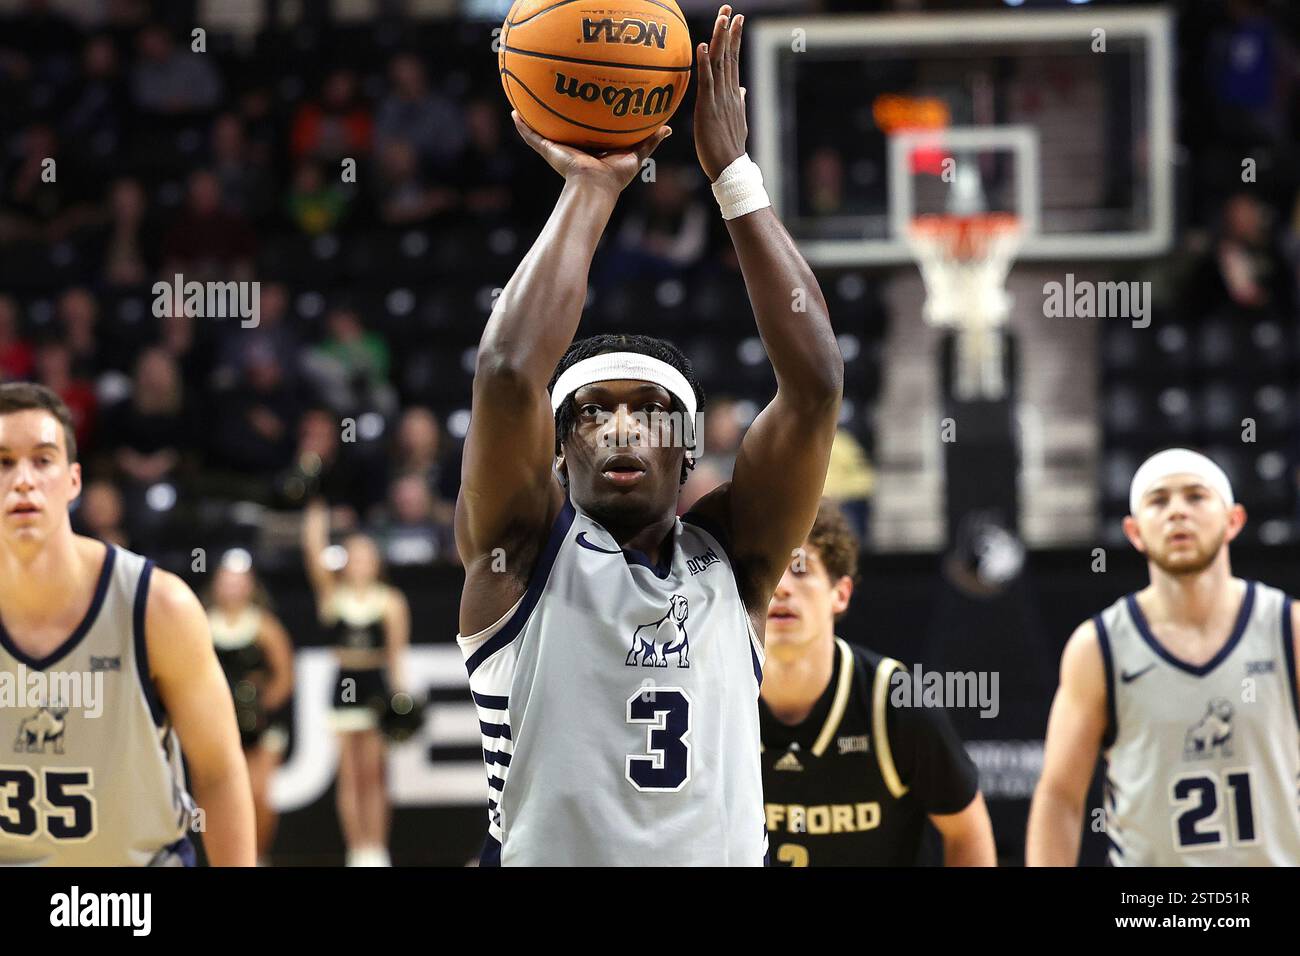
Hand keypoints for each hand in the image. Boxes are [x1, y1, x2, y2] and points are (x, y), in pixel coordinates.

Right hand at [511, 111, 671, 193]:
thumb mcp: (636, 154)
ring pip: (544, 128)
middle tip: (556, 88)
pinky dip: (522, 126)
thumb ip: (650, 141)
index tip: (585, 96)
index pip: (588, 127)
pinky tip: (514, 112)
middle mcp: (573, 146)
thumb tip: (668, 128)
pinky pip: (531, 136)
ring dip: (534, 115)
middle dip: (558, 110)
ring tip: (525, 97)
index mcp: (591, 147)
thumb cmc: (615, 176)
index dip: (586, 112)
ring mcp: (559, 148)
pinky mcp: (548, 149)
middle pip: (564, 124)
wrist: (595, 186)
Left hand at [694, 5, 747, 182]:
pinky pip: (706, 81)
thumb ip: (739, 103)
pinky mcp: (709, 108)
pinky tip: (702, 46)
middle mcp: (729, 92)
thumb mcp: (737, 122)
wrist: (730, 168)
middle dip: (729, 31)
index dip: (734, 40)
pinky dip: (704, 63)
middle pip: (728, 56)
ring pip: (719, 63)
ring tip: (722, 18)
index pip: (733, 61)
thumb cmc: (729, 149)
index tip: (736, 20)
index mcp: (733, 95)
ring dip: (719, 40)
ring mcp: (719, 99)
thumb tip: (743, 90)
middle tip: (729, 9)